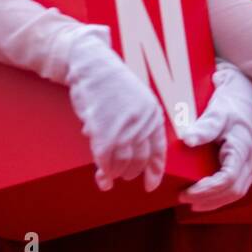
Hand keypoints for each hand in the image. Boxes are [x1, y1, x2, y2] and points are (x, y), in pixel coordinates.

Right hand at [64, 26, 166, 193]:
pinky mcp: (105, 132)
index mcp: (154, 114)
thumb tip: (127, 155)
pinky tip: (101, 177)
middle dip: (131, 172)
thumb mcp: (135, 102)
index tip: (150, 185)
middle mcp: (144, 122)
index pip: (158, 149)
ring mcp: (125, 128)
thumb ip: (136, 126)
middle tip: (122, 177)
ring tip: (108, 176)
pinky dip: (103, 172)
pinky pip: (105, 161)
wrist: (92, 65)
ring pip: (123, 163)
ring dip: (115, 173)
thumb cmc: (110, 84)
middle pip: (140, 160)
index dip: (155, 171)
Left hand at [178, 63, 251, 211]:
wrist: (248, 95)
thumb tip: (187, 140)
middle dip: (208, 199)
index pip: (228, 180)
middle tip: (183, 198)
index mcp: (245, 148)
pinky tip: (205, 196)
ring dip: (215, 200)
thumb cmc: (231, 103)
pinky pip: (238, 186)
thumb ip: (204, 127)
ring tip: (191, 201)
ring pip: (238, 192)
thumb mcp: (217, 111)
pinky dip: (221, 195)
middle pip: (234, 191)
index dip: (207, 191)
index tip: (187, 193)